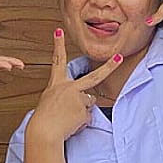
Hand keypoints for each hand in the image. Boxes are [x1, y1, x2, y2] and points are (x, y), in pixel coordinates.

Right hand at [26, 28, 122, 143]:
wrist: (43, 131)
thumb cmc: (44, 118)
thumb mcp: (50, 101)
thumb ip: (66, 95)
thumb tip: (85, 98)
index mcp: (56, 83)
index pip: (58, 60)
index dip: (58, 44)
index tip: (59, 31)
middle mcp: (68, 87)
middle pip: (94, 76)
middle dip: (109, 66)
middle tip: (119, 57)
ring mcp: (78, 97)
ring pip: (89, 102)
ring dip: (81, 111)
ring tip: (67, 118)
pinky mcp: (83, 109)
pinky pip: (87, 116)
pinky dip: (81, 121)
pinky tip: (71, 124)